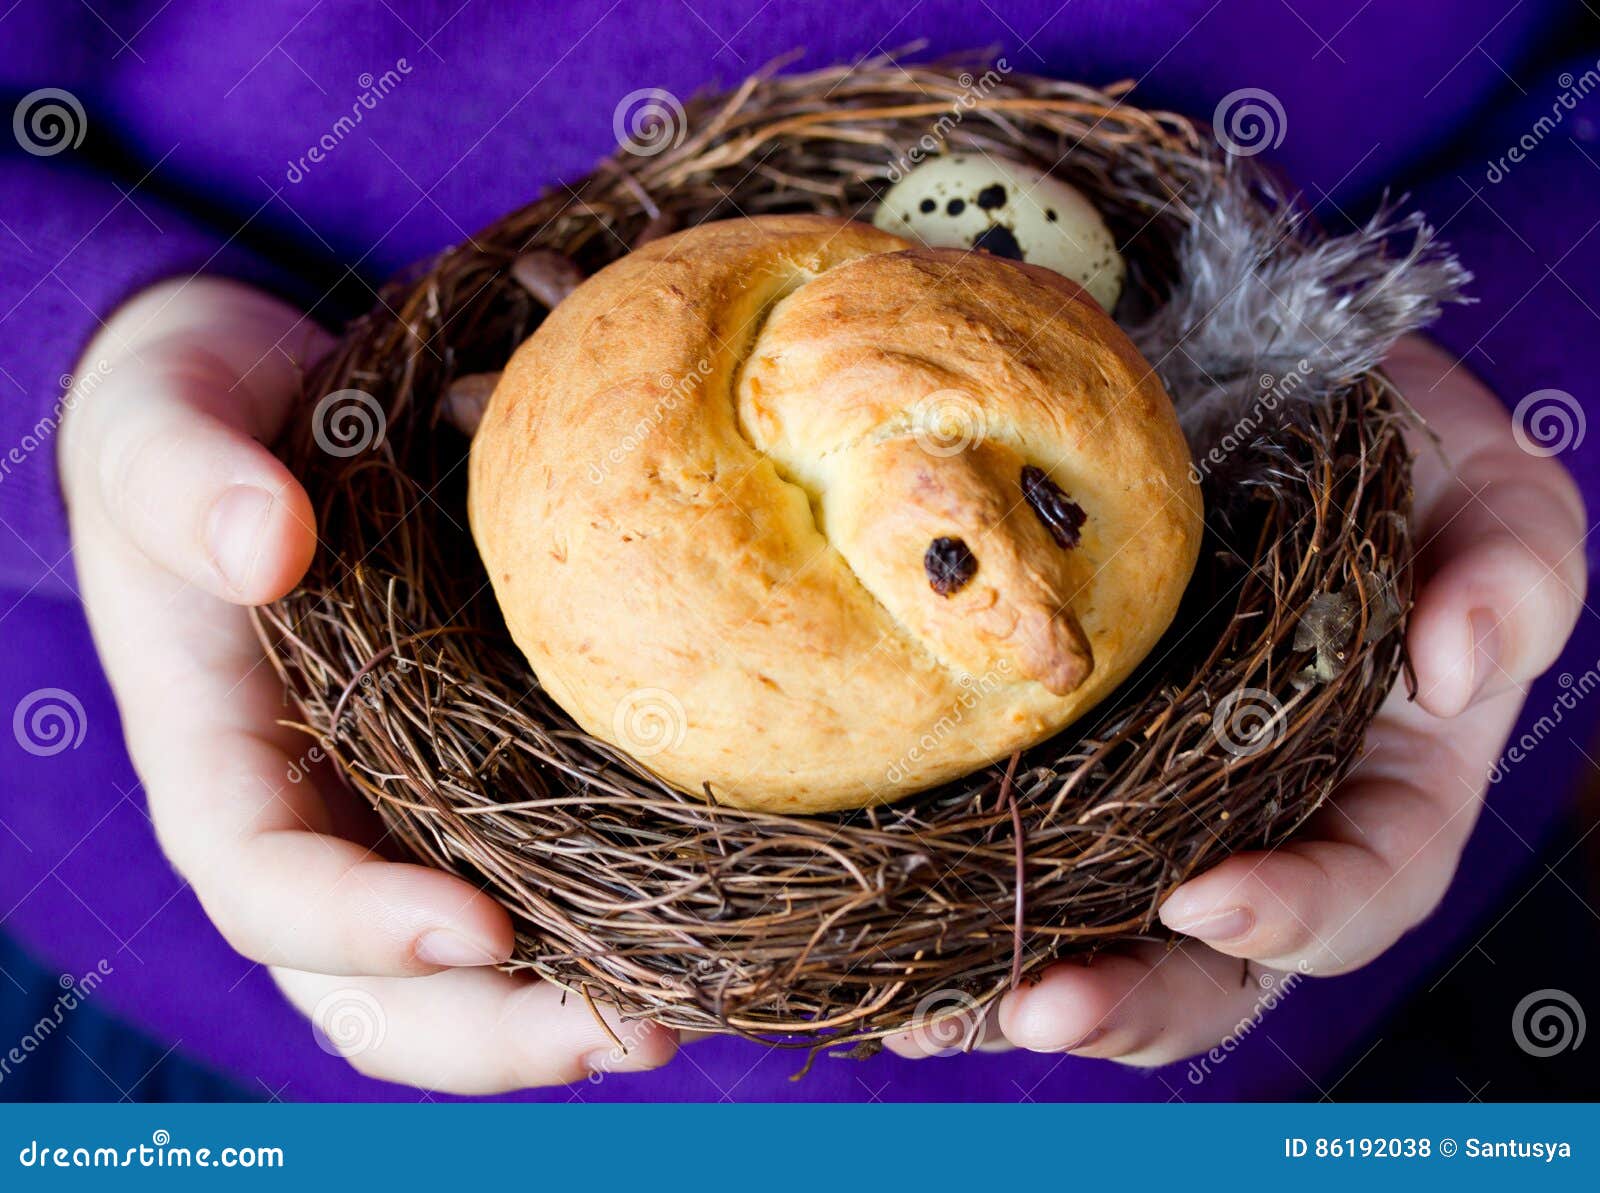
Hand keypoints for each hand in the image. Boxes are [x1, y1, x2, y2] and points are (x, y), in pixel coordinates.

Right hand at [61, 277, 678, 1091]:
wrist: (264, 416)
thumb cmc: (192, 426)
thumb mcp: (159, 427)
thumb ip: (190, 483)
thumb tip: (269, 548)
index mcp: (218, 760)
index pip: (265, 886)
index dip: (357, 929)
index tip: (474, 928)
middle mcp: (315, 813)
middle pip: (375, 985)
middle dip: (490, 1032)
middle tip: (628, 1036)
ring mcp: (403, 805)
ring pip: (465, 965)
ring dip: (566, 1009)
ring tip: (685, 1015)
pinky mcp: (484, 771)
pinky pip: (539, 872)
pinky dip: (610, 918)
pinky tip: (707, 923)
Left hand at [888, 334, 1586, 1062]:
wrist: (1247, 391)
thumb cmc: (1384, 453)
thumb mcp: (1481, 487)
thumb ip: (1511, 572)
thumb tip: (1455, 670)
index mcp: (1379, 787)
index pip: (1355, 886)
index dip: (1291, 914)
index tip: (1204, 901)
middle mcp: (1260, 822)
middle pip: (1211, 962)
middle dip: (1131, 1000)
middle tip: (1041, 1013)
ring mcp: (1149, 802)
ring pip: (1096, 937)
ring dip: (1013, 990)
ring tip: (931, 1016)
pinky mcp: (1058, 765)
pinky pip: (1010, 859)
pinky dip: (947, 915)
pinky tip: (881, 945)